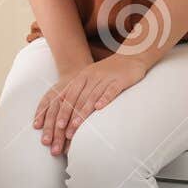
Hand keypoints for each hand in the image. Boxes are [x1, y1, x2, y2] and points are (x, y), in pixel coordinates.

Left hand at [31, 53, 151, 154]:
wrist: (131, 55)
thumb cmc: (109, 71)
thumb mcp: (91, 78)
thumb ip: (80, 92)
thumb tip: (67, 112)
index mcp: (82, 77)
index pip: (68, 96)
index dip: (62, 111)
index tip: (56, 127)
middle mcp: (91, 77)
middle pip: (77, 98)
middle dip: (69, 116)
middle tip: (64, 132)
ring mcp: (105, 77)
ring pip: (91, 96)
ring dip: (82, 111)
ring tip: (75, 125)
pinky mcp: (120, 79)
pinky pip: (110, 90)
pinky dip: (104, 99)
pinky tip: (99, 108)